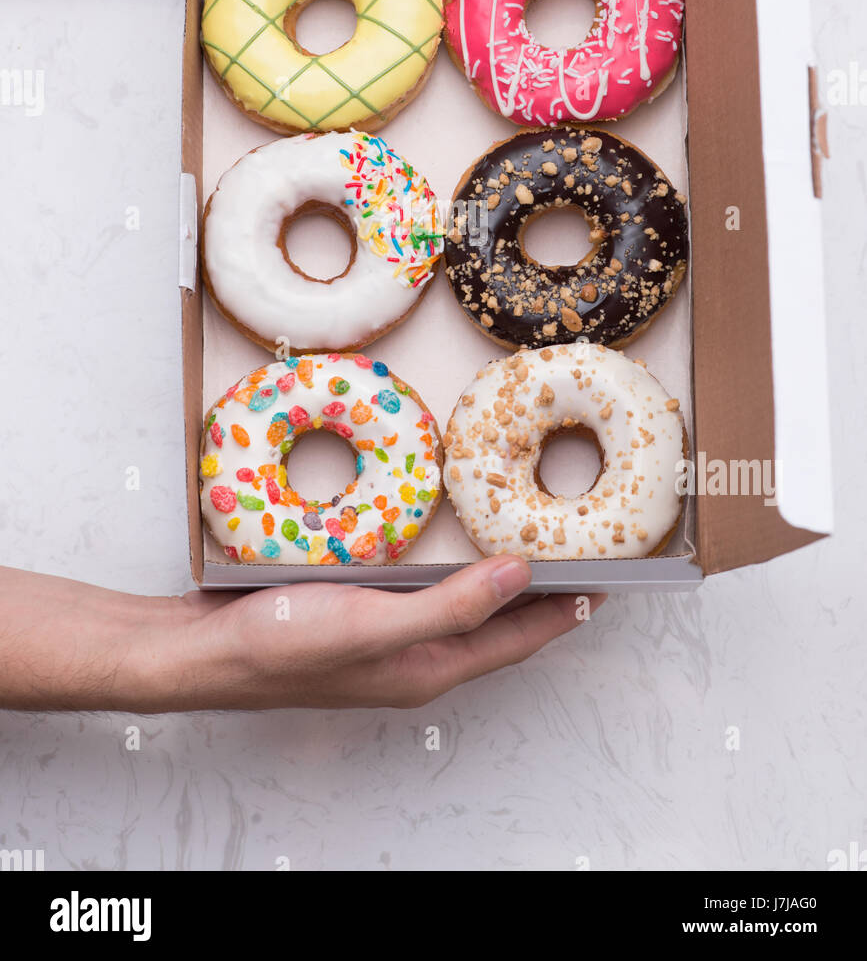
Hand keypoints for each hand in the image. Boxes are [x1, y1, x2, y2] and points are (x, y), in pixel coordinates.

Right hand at [143, 558, 604, 710]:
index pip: (517, 641)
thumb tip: (520, 577)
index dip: (564, 612)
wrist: (199, 653)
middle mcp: (412, 659)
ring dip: (494, 583)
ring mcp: (383, 640)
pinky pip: (419, 593)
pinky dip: (445, 572)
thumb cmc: (281, 646)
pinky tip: (439, 544)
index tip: (608, 583)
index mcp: (428, 668)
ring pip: (458, 609)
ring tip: (524, 544)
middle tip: (578, 557)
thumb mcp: (372, 625)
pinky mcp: (355, 615)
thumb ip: (450, 607)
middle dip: (541, 598)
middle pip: (494, 628)